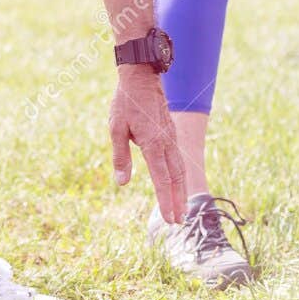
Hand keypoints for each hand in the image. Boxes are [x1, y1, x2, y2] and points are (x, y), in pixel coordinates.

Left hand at [109, 66, 186, 223]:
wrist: (141, 78)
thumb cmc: (126, 103)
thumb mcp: (116, 129)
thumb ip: (121, 157)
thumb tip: (122, 182)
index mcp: (153, 144)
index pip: (162, 179)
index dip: (166, 200)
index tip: (170, 218)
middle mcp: (166, 143)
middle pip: (175, 178)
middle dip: (177, 201)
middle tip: (178, 222)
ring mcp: (171, 138)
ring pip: (180, 169)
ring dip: (181, 190)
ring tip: (181, 208)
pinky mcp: (170, 133)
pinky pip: (178, 158)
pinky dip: (180, 175)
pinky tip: (177, 183)